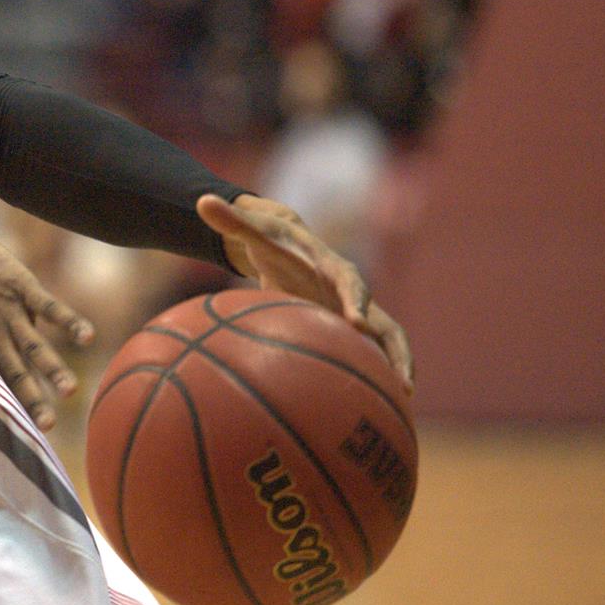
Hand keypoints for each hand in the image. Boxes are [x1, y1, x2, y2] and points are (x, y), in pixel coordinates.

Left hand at [0, 226, 94, 429]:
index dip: (10, 406)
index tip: (23, 431)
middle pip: (16, 374)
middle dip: (33, 401)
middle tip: (47, 427)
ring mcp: (8, 311)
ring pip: (34, 347)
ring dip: (53, 369)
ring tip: (70, 391)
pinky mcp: (20, 287)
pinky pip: (50, 307)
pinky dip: (69, 322)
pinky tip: (88, 338)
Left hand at [197, 193, 413, 391]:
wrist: (291, 247)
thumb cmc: (273, 241)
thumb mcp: (254, 231)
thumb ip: (231, 220)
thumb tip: (202, 200)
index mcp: (332, 268)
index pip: (350, 281)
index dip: (356, 300)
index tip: (356, 322)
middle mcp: (352, 293)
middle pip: (386, 321)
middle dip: (395, 349)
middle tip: (402, 381)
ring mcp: (355, 312)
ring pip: (388, 342)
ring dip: (398, 368)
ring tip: (402, 401)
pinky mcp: (350, 329)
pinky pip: (370, 353)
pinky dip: (376, 375)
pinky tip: (374, 404)